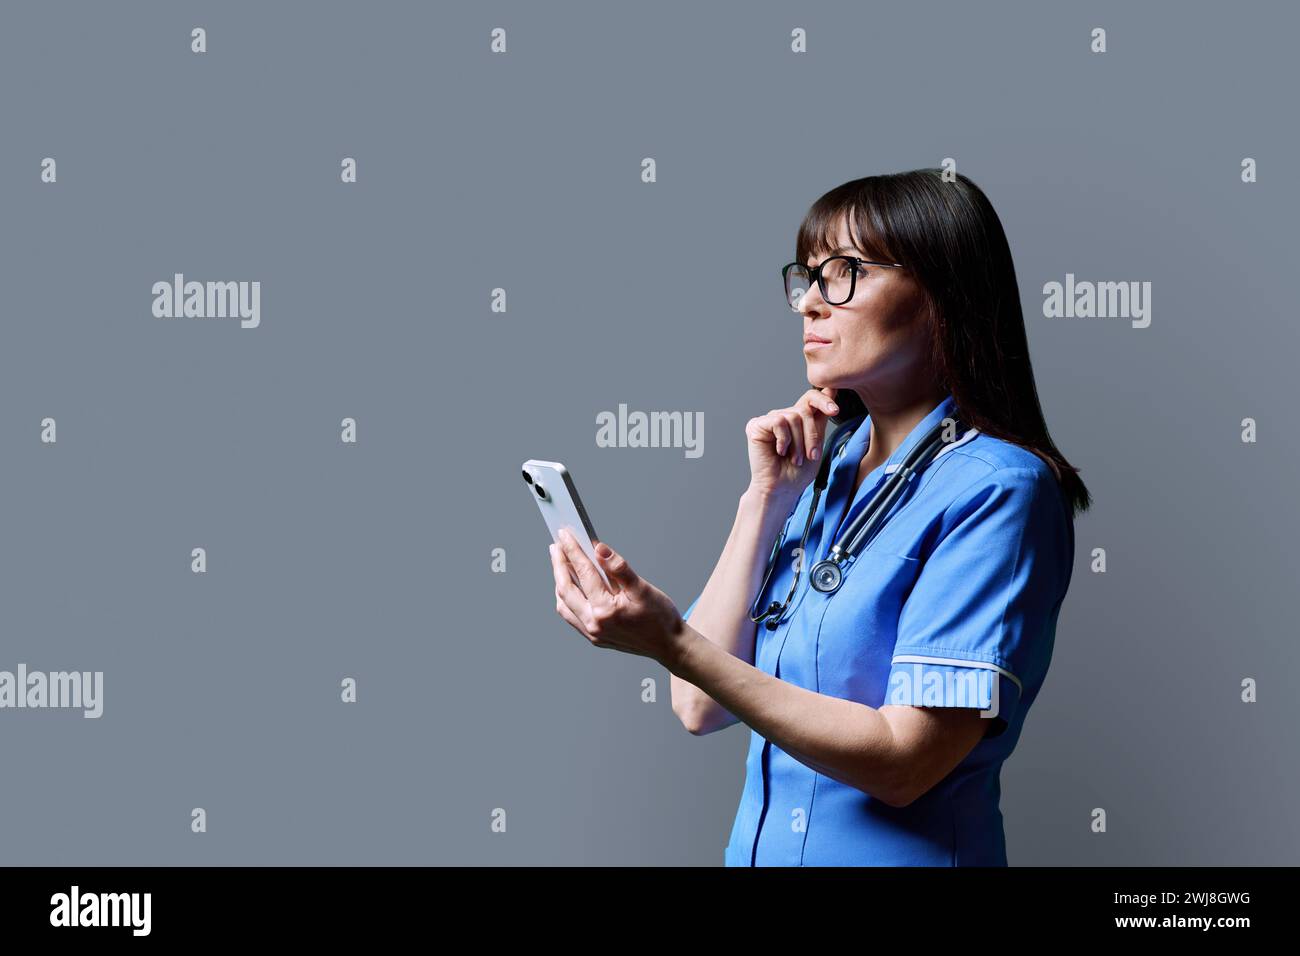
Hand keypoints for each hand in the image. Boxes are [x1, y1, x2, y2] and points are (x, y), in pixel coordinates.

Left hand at [549, 528, 686, 667]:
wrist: (669, 645)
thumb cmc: (660, 617)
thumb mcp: (642, 588)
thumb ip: (619, 568)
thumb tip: (600, 549)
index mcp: (605, 610)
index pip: (583, 573)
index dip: (572, 550)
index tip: (565, 534)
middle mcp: (594, 624)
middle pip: (566, 588)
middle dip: (559, 564)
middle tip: (556, 545)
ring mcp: (592, 633)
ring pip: (564, 604)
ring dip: (559, 582)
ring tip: (560, 563)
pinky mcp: (594, 637)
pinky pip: (571, 616)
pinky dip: (566, 598)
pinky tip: (571, 587)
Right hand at [745, 386, 841, 498]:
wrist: (782, 489)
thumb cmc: (798, 472)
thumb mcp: (817, 441)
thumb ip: (821, 416)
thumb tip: (831, 389)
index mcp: (797, 419)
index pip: (811, 398)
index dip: (824, 400)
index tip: (835, 411)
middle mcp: (782, 416)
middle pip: (804, 410)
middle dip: (811, 435)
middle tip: (809, 455)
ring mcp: (769, 420)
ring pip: (792, 417)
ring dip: (798, 443)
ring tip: (794, 458)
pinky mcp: (756, 426)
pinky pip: (778, 421)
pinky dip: (784, 439)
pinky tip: (779, 451)